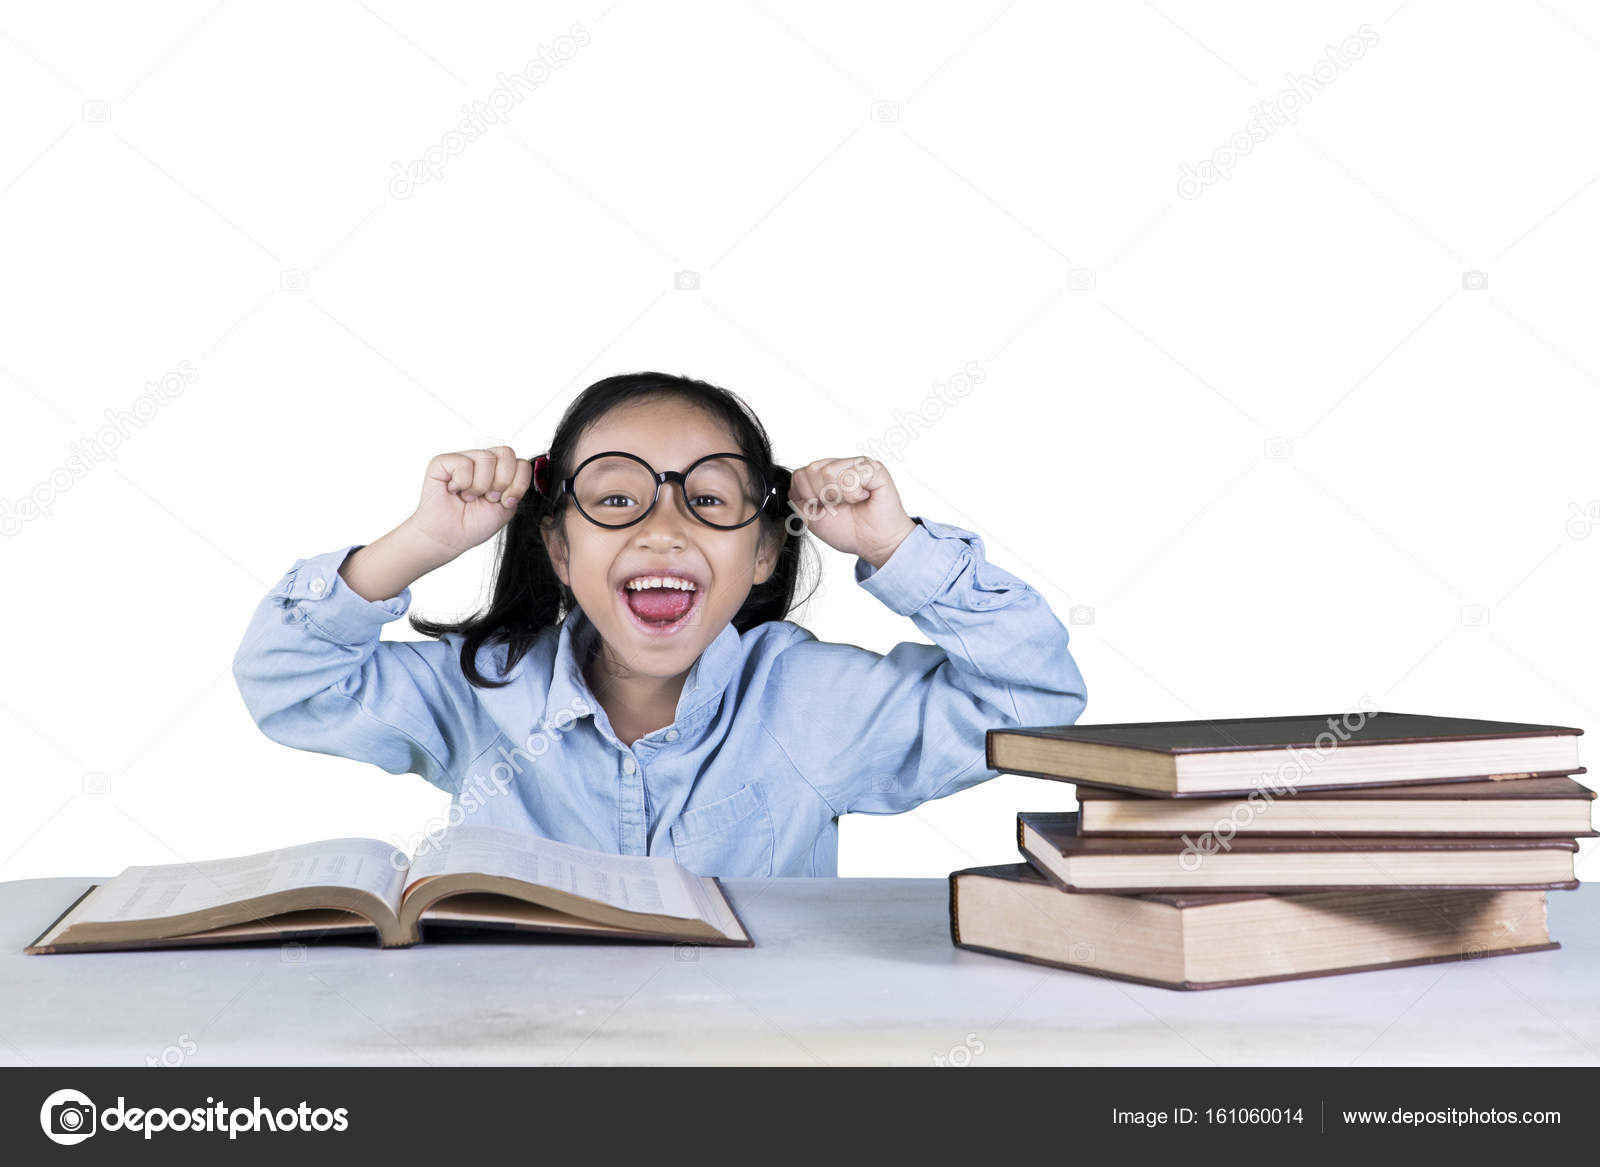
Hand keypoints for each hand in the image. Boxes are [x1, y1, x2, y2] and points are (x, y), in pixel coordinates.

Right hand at [405, 446, 532, 561]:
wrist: (448, 537)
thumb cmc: (473, 524)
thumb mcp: (507, 508)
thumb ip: (518, 486)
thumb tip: (523, 465)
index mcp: (500, 471)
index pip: (521, 463)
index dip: (518, 484)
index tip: (506, 501)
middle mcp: (483, 461)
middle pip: (506, 453)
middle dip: (501, 482)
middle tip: (488, 498)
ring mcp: (464, 458)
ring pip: (486, 458)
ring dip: (480, 486)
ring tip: (469, 497)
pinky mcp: (444, 461)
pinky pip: (464, 464)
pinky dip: (462, 483)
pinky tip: (454, 491)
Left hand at [788, 456, 915, 568]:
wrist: (874, 543)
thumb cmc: (849, 531)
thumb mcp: (812, 517)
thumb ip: (798, 497)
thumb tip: (795, 481)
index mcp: (824, 474)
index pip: (800, 475)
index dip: (808, 497)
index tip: (824, 509)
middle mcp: (840, 465)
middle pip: (811, 470)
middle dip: (822, 496)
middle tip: (839, 506)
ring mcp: (856, 464)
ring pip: (828, 471)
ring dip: (838, 496)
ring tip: (852, 502)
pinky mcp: (873, 468)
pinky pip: (850, 476)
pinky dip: (854, 494)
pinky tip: (864, 497)